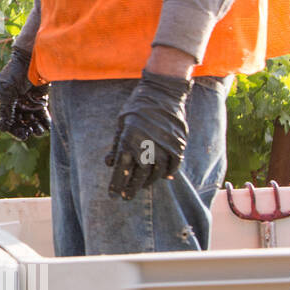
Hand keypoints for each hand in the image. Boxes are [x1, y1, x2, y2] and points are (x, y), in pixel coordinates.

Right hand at [0, 47, 49, 140]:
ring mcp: (27, 103)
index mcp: (3, 101)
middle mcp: (14, 104)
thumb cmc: (16, 72)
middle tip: (29, 134)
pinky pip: (42, 115)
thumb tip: (3, 128)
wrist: (33, 60)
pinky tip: (47, 127)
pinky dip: (44, 122)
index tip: (21, 134)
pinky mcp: (40, 100)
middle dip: (24, 129)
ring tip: (39, 131)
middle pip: (18, 123)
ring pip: (31, 121)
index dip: (12, 129)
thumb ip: (5, 109)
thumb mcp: (7, 90)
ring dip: (35, 128)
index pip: (6, 120)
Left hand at [105, 70, 191, 198]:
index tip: (114, 196)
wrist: (162, 92)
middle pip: (139, 176)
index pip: (121, 170)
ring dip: (149, 182)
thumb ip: (117, 145)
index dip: (117, 185)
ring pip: (157, 173)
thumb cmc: (137, 107)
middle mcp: (147, 146)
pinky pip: (174, 165)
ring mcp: (165, 146)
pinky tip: (163, 177)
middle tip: (127, 197)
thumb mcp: (121, 124)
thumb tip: (110, 164)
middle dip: (132, 188)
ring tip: (143, 186)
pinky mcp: (178, 144)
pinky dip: (168, 173)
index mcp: (129, 140)